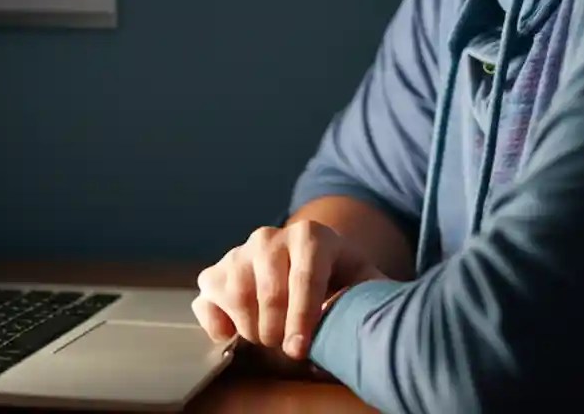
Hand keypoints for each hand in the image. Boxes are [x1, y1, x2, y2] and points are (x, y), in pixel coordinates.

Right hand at [192, 220, 386, 360]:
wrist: (306, 257)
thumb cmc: (339, 276)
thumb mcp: (363, 279)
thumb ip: (375, 294)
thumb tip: (378, 321)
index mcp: (311, 235)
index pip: (305, 275)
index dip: (303, 316)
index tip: (300, 349)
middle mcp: (270, 237)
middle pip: (267, 290)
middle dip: (277, 328)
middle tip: (286, 348)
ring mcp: (239, 252)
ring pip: (235, 294)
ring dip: (251, 328)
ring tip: (268, 338)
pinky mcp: (216, 271)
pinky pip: (206, 300)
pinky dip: (218, 323)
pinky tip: (235, 334)